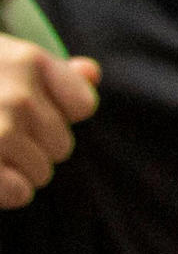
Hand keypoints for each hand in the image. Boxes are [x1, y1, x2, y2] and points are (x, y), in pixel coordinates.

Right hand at [0, 41, 98, 205]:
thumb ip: (51, 71)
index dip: (55, 115)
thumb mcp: (4, 61)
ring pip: (42, 172)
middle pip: (63, 145)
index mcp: (28, 62)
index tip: (26, 113)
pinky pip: (20, 193)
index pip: (81, 106)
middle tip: (0, 135)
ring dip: (18, 170)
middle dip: (35, 146)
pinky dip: (8, 192)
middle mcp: (17, 95)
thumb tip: (92, 73)